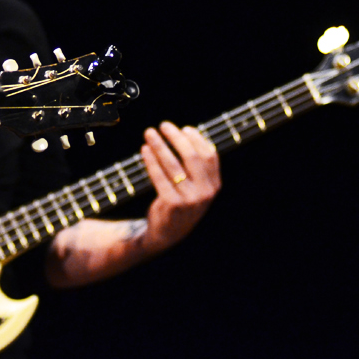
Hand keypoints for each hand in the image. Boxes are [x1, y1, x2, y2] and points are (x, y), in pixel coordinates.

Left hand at [138, 122, 220, 253]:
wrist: (168, 233)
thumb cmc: (181, 202)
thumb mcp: (196, 187)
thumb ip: (196, 166)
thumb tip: (186, 133)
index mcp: (214, 185)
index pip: (210, 155)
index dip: (197, 139)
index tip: (184, 128)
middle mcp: (205, 192)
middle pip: (192, 157)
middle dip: (176, 138)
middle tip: (163, 125)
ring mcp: (189, 199)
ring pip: (173, 165)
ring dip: (159, 146)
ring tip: (149, 133)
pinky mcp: (172, 204)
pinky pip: (159, 177)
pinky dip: (150, 160)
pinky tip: (144, 150)